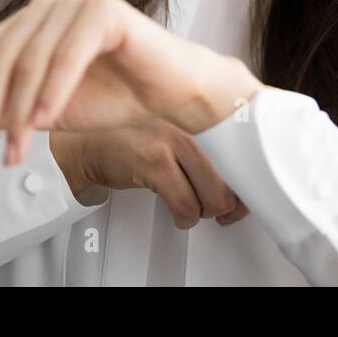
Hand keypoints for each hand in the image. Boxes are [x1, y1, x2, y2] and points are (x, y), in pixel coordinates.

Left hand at [0, 0, 259, 166]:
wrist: (170, 93)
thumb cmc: (114, 95)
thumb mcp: (46, 111)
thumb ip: (4, 109)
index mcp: (30, 22)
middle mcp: (47, 7)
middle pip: (2, 60)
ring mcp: (75, 5)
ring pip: (32, 62)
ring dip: (20, 113)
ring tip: (16, 152)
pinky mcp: (105, 13)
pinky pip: (69, 55)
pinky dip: (54, 91)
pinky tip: (45, 123)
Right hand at [51, 122, 251, 228]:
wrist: (91, 143)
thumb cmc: (138, 141)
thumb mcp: (181, 136)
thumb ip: (211, 150)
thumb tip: (244, 182)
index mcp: (204, 118)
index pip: (244, 154)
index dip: (246, 185)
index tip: (243, 198)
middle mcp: (192, 126)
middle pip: (233, 180)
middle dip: (227, 206)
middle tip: (219, 211)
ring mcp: (173, 141)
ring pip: (212, 197)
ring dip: (204, 213)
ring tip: (193, 207)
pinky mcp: (154, 161)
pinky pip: (185, 205)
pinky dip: (184, 218)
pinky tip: (178, 213)